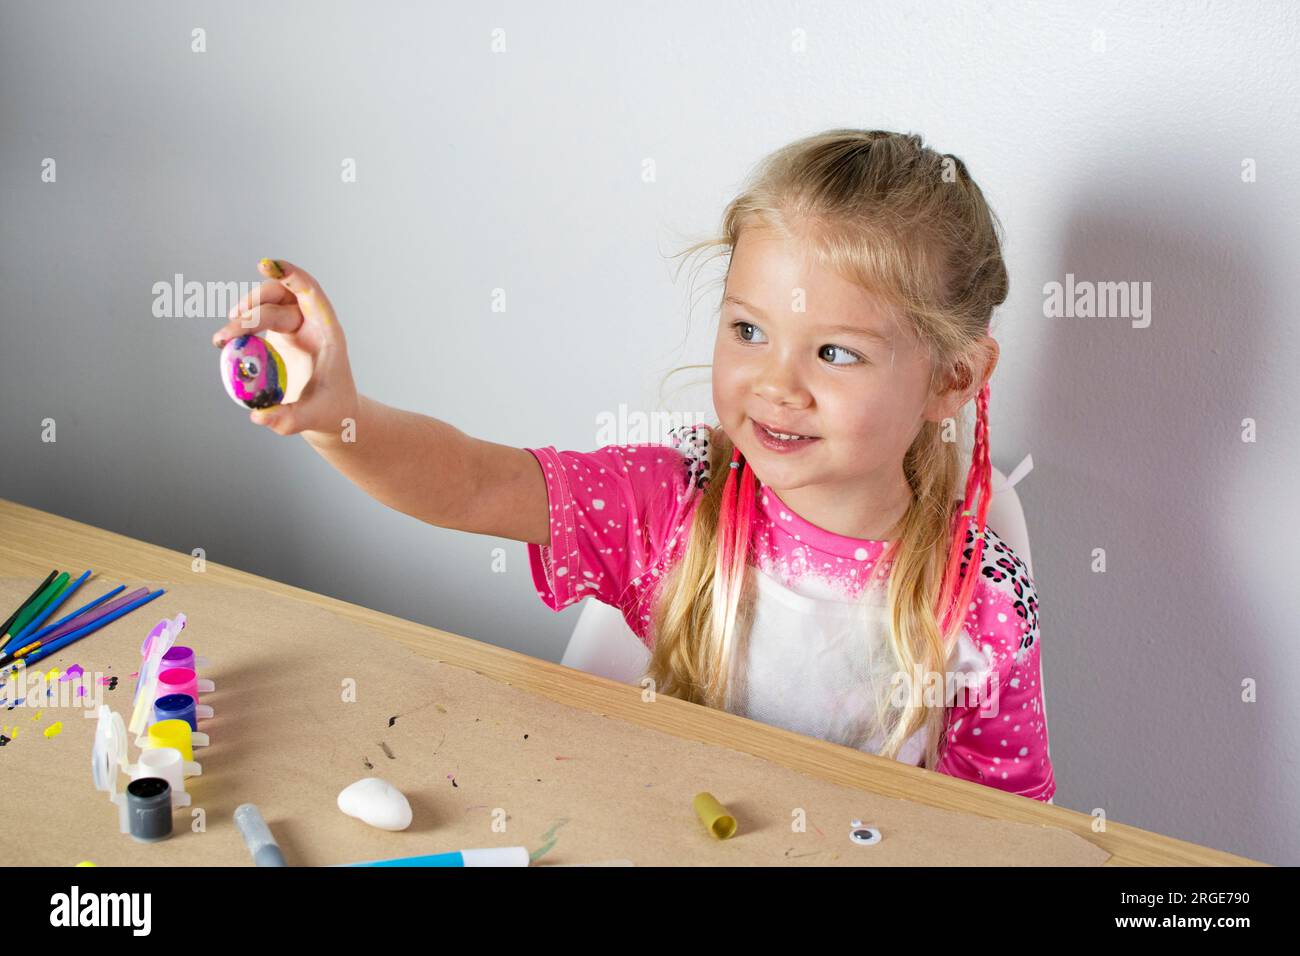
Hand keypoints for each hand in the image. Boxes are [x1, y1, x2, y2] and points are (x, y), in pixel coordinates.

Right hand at [211, 259, 358, 440]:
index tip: (267, 265)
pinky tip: (229, 340)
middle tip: (230, 331)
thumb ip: (287, 419)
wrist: (331, 413)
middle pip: (281, 295)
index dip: (291, 275)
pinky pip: (259, 318)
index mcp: (327, 333)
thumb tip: (257, 416)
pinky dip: (242, 324)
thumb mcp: (312, 419)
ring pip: (267, 302)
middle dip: (253, 306)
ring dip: (244, 312)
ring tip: (225, 336)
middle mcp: (312, 324)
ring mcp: (295, 327)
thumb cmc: (329, 412)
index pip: (312, 293)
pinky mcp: (281, 334)